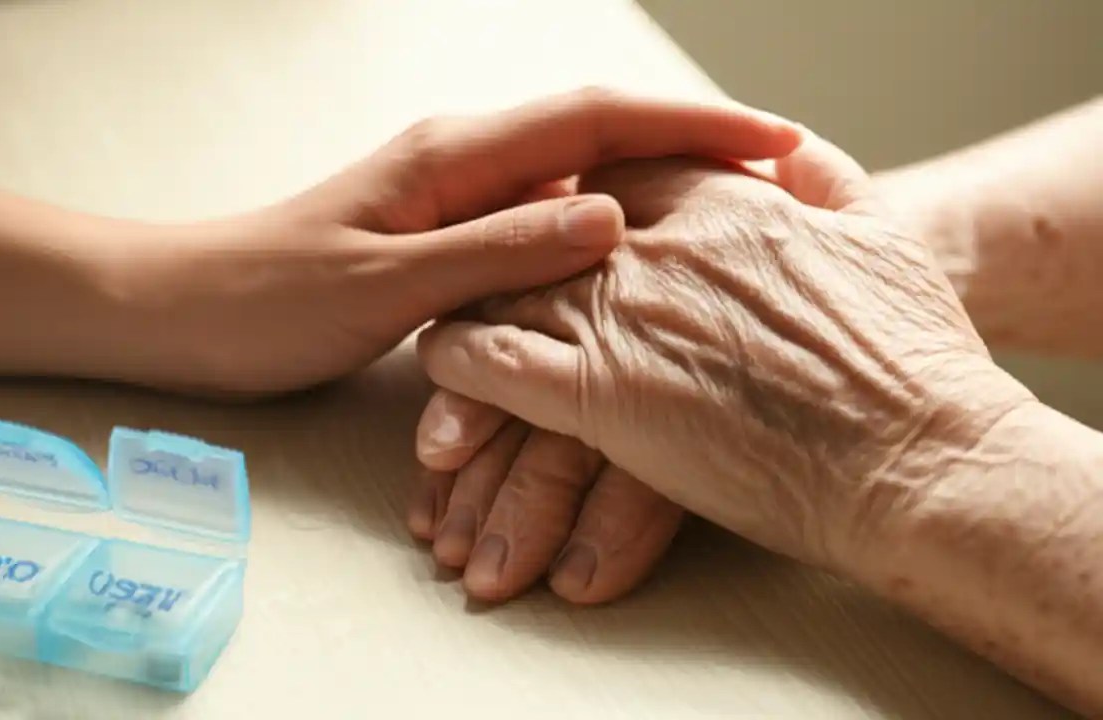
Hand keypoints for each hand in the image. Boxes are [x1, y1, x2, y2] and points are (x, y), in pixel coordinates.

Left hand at [103, 89, 800, 394]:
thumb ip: (498, 253)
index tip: (777, 143)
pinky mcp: (443, 234)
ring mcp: (453, 195)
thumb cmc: (268, 302)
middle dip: (693, 146)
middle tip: (782, 179)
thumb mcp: (389, 285)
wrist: (183, 312)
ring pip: (578, 177)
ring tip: (734, 214)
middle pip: (601, 135)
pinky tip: (636, 260)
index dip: (692, 128)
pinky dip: (601, 231)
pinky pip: (541, 221)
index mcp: (453, 156)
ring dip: (654, 185)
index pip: (596, 120)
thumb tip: (612, 222)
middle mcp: (462, 161)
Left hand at [417, 134, 1033, 572]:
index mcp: (716, 199)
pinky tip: (447, 377)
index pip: (610, 171)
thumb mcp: (882, 233)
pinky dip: (456, 366)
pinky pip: (490, 363)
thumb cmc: (914, 357)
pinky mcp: (599, 392)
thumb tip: (793, 148)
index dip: (573, 200)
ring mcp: (620, 313)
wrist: (923, 458)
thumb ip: (827, 179)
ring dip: (465, 313)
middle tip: (469, 280)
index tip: (553, 226)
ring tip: (442, 323)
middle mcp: (655, 244)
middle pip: (540, 232)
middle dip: (505, 256)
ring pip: (501, 292)